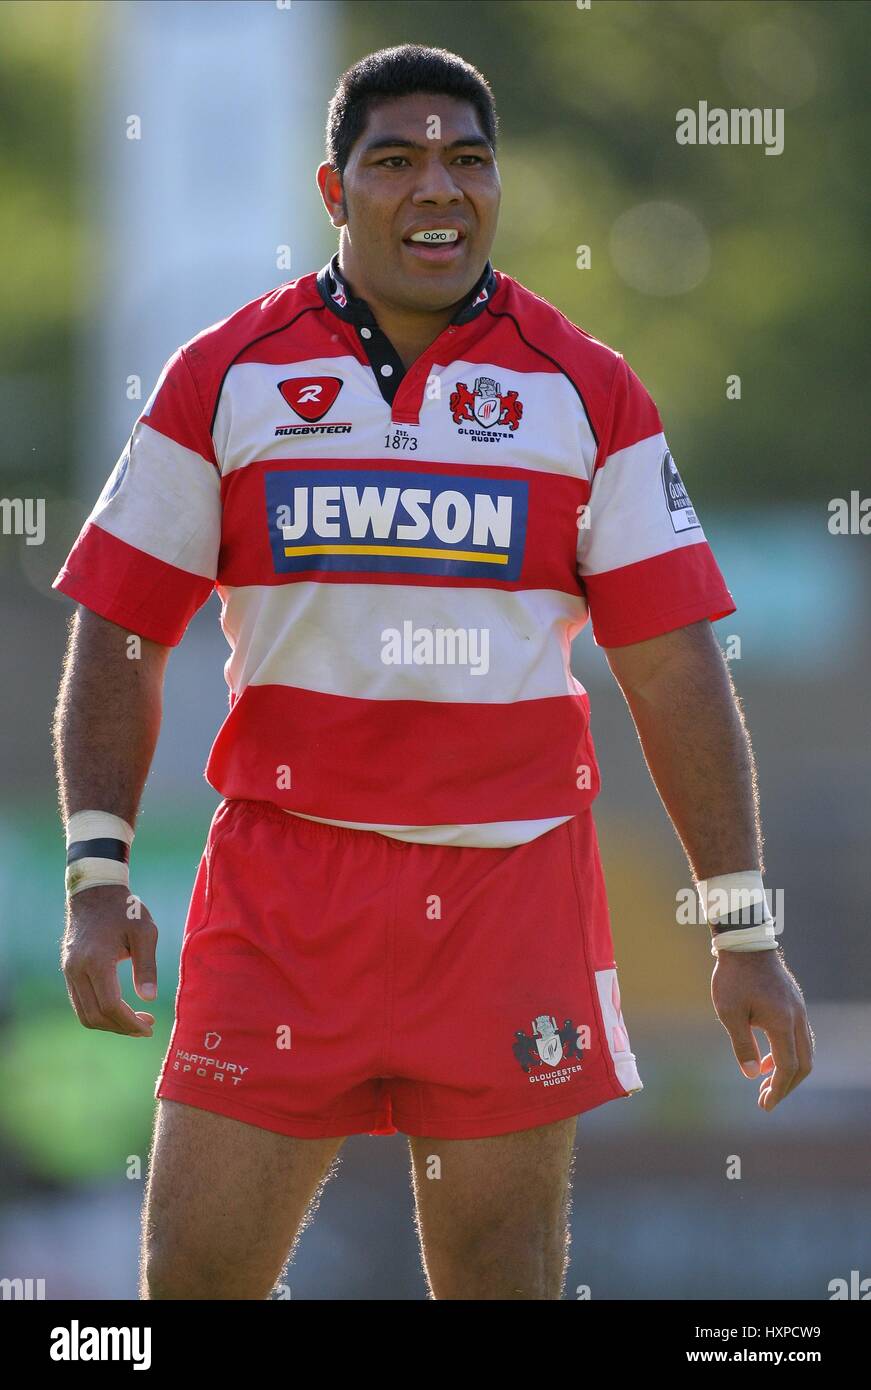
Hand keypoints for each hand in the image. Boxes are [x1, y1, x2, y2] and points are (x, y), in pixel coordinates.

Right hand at [61, 885, 157, 1036]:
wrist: (95, 892)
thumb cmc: (125, 910)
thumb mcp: (145, 932)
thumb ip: (147, 966)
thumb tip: (149, 999)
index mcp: (96, 960)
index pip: (109, 1006)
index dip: (130, 1022)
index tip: (150, 1027)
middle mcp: (77, 969)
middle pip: (95, 1016)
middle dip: (122, 1028)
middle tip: (147, 1026)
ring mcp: (69, 971)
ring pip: (85, 1014)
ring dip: (110, 1024)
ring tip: (136, 1022)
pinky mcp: (68, 971)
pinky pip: (80, 1002)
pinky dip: (99, 1013)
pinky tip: (120, 1010)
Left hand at [711, 948, 813, 1109]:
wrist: (745, 943)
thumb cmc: (733, 977)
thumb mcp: (730, 1013)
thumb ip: (742, 1045)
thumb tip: (750, 1075)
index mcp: (782, 1023)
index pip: (786, 1067)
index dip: (777, 1089)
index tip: (765, 1105)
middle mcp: (797, 1019)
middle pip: (803, 1064)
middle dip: (785, 1086)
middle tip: (765, 1100)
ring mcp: (799, 1011)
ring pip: (804, 1051)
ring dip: (787, 1071)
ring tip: (763, 1082)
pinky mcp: (795, 1004)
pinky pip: (799, 1037)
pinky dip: (787, 1053)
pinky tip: (765, 1058)